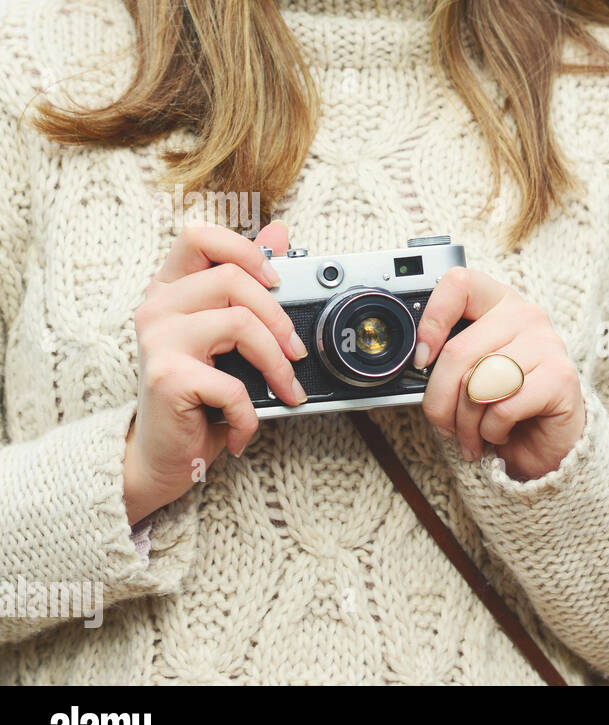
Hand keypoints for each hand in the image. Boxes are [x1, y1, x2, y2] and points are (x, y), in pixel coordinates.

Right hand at [122, 222, 307, 523]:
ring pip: (240, 324)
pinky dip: (250, 413)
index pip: (199, 236)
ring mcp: (158, 340)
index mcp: (172, 289)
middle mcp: (158, 307)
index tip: (277, 282)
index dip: (245, 250)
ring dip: (277, 365)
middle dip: (280, 320)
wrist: (165, 455)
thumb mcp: (228, 337)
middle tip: (297, 355)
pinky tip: (243, 427)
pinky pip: (233, 384)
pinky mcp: (167, 377)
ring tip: (285, 392)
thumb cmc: (199, 395)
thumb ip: (248, 285)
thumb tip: (278, 232)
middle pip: (234, 279)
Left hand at [415, 267, 584, 480]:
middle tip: (442, 423)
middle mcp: (526, 315)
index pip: (460, 284)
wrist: (548, 441)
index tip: (422, 358)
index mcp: (499, 302)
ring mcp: (547, 344)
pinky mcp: (560, 378)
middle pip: (458, 351)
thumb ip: (448, 358)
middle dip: (439, 400)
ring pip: (478, 384)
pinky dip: (492, 431)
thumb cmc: (503, 404)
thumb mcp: (470, 372)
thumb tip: (417, 364)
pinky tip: (500, 433)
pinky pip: (503, 408)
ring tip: (471, 435)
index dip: (432, 319)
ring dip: (465, 422)